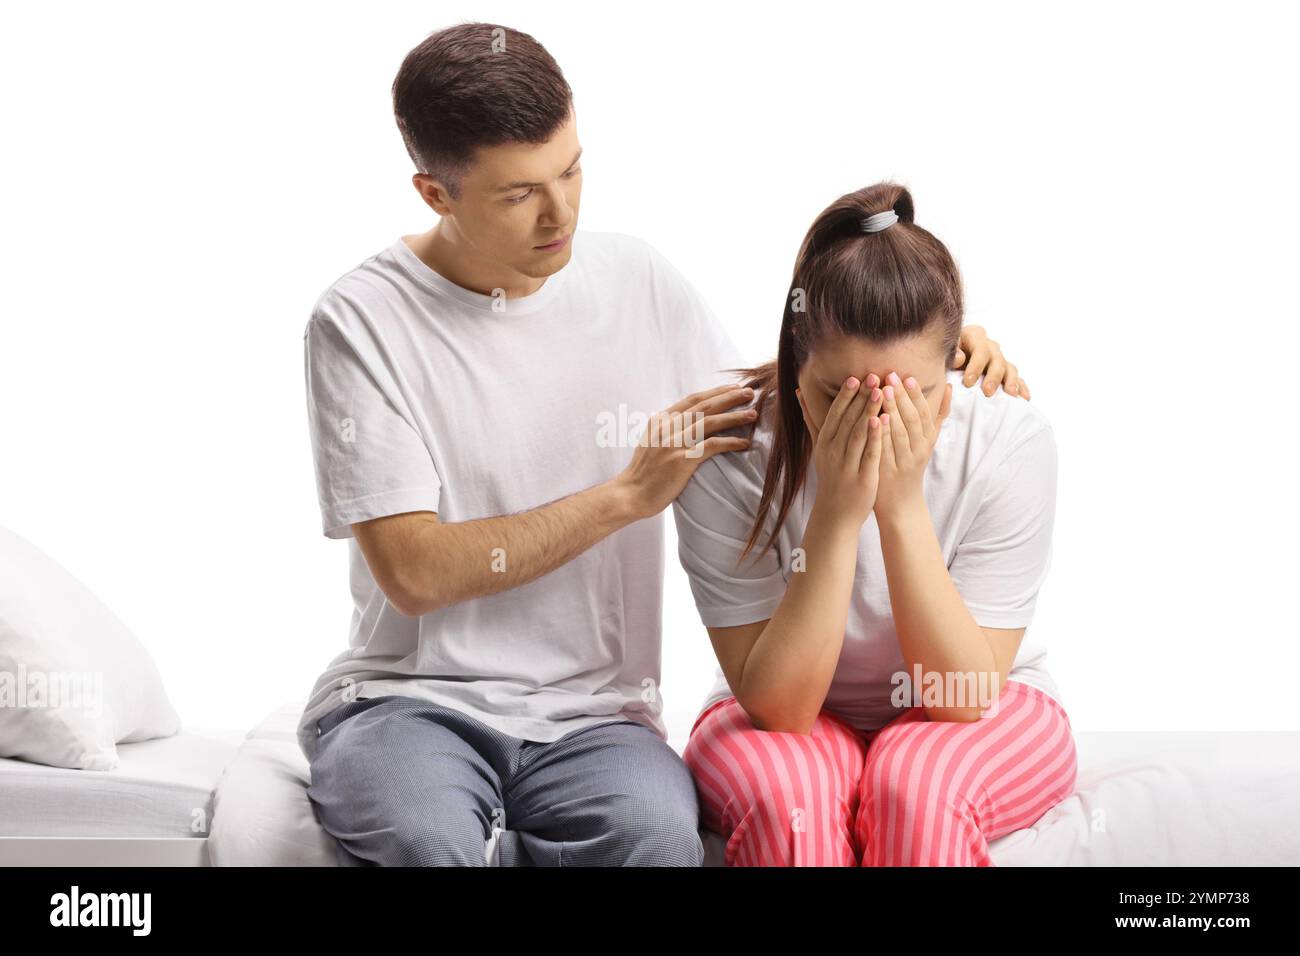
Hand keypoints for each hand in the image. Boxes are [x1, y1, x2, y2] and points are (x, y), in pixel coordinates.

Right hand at [617, 383, 755, 519]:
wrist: (630, 495)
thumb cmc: (643, 473)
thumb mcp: (651, 442)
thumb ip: (668, 430)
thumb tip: (688, 422)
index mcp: (660, 420)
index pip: (692, 400)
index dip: (715, 392)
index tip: (733, 388)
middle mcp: (667, 427)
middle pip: (704, 406)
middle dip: (729, 397)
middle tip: (750, 392)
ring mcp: (673, 443)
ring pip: (710, 422)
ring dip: (734, 416)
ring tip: (753, 413)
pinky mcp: (680, 460)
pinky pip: (711, 446)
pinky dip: (730, 442)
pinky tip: (744, 443)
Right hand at [796, 374, 885, 529]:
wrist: (835, 514)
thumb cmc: (831, 476)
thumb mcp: (818, 447)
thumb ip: (811, 420)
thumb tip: (798, 392)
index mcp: (824, 443)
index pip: (835, 414)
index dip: (846, 395)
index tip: (856, 377)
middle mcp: (832, 452)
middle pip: (847, 420)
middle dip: (860, 397)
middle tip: (873, 376)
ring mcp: (846, 465)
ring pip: (858, 433)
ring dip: (869, 411)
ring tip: (881, 392)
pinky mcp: (862, 478)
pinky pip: (869, 453)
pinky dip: (876, 436)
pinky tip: (884, 421)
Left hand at [874, 372, 951, 519]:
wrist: (901, 503)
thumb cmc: (911, 464)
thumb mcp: (928, 441)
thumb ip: (938, 415)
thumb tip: (950, 387)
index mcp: (927, 440)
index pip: (924, 414)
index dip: (916, 395)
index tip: (907, 377)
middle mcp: (919, 450)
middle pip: (913, 420)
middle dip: (903, 397)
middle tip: (891, 376)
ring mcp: (904, 462)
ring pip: (901, 434)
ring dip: (893, 411)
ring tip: (883, 391)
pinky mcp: (889, 472)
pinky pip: (886, 450)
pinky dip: (882, 434)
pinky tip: (875, 419)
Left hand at [951, 325, 1029, 399]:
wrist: (947, 363)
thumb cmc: (944, 357)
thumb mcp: (944, 353)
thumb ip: (951, 354)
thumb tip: (960, 358)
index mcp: (974, 336)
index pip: (980, 349)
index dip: (976, 366)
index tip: (968, 382)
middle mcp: (989, 346)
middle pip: (997, 359)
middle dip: (993, 377)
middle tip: (987, 392)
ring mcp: (999, 359)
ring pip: (1010, 368)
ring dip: (1011, 382)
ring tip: (1011, 395)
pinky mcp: (1005, 371)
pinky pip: (1017, 378)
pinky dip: (1021, 387)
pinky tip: (1024, 398)